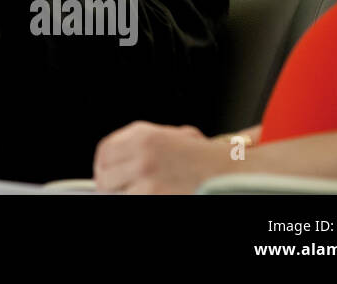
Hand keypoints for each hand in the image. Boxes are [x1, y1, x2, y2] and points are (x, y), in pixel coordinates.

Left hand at [93, 121, 226, 192]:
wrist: (233, 175)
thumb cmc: (207, 159)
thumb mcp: (177, 137)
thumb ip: (146, 143)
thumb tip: (116, 158)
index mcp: (144, 135)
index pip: (105, 151)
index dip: (103, 165)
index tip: (107, 174)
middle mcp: (141, 153)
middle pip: (105, 176)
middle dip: (112, 186)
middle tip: (121, 190)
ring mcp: (146, 177)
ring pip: (116, 194)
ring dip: (125, 196)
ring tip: (141, 193)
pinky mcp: (153, 197)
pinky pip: (130, 202)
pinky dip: (137, 201)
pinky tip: (152, 197)